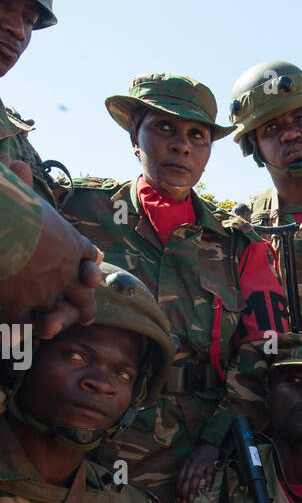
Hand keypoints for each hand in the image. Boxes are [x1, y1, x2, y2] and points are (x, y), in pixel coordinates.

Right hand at [1, 166, 101, 335]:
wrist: (0, 226)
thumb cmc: (8, 205)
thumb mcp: (18, 191)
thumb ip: (20, 182)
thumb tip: (19, 165)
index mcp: (70, 242)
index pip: (87, 256)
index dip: (87, 265)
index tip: (90, 271)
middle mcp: (65, 270)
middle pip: (84, 294)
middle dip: (84, 306)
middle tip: (86, 316)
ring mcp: (46, 291)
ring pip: (58, 314)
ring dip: (56, 320)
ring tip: (53, 328)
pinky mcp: (22, 305)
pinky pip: (24, 323)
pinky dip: (19, 330)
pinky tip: (14, 337)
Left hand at [177, 442, 218, 502]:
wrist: (210, 445)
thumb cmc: (199, 456)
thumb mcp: (189, 463)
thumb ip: (186, 473)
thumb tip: (181, 489)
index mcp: (185, 465)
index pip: (180, 479)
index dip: (178, 490)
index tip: (178, 500)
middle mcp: (192, 464)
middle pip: (186, 480)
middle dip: (184, 493)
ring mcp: (202, 464)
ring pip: (195, 477)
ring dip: (193, 489)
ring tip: (191, 499)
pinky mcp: (211, 464)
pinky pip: (210, 474)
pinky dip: (208, 482)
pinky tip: (207, 490)